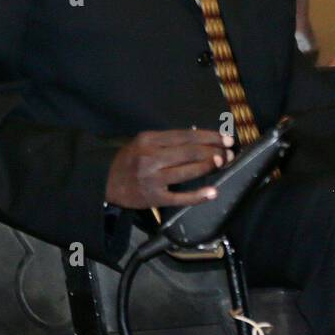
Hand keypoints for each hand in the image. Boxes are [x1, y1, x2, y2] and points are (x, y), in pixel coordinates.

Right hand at [105, 129, 228, 209]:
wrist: (106, 182)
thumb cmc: (129, 159)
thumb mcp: (143, 142)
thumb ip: (168, 140)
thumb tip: (199, 137)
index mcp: (149, 140)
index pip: (185, 136)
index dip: (208, 136)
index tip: (225, 138)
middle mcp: (151, 158)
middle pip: (189, 152)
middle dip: (213, 150)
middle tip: (229, 151)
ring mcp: (153, 179)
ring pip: (187, 171)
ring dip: (208, 166)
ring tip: (223, 162)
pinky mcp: (154, 198)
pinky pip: (180, 197)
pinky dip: (198, 195)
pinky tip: (212, 192)